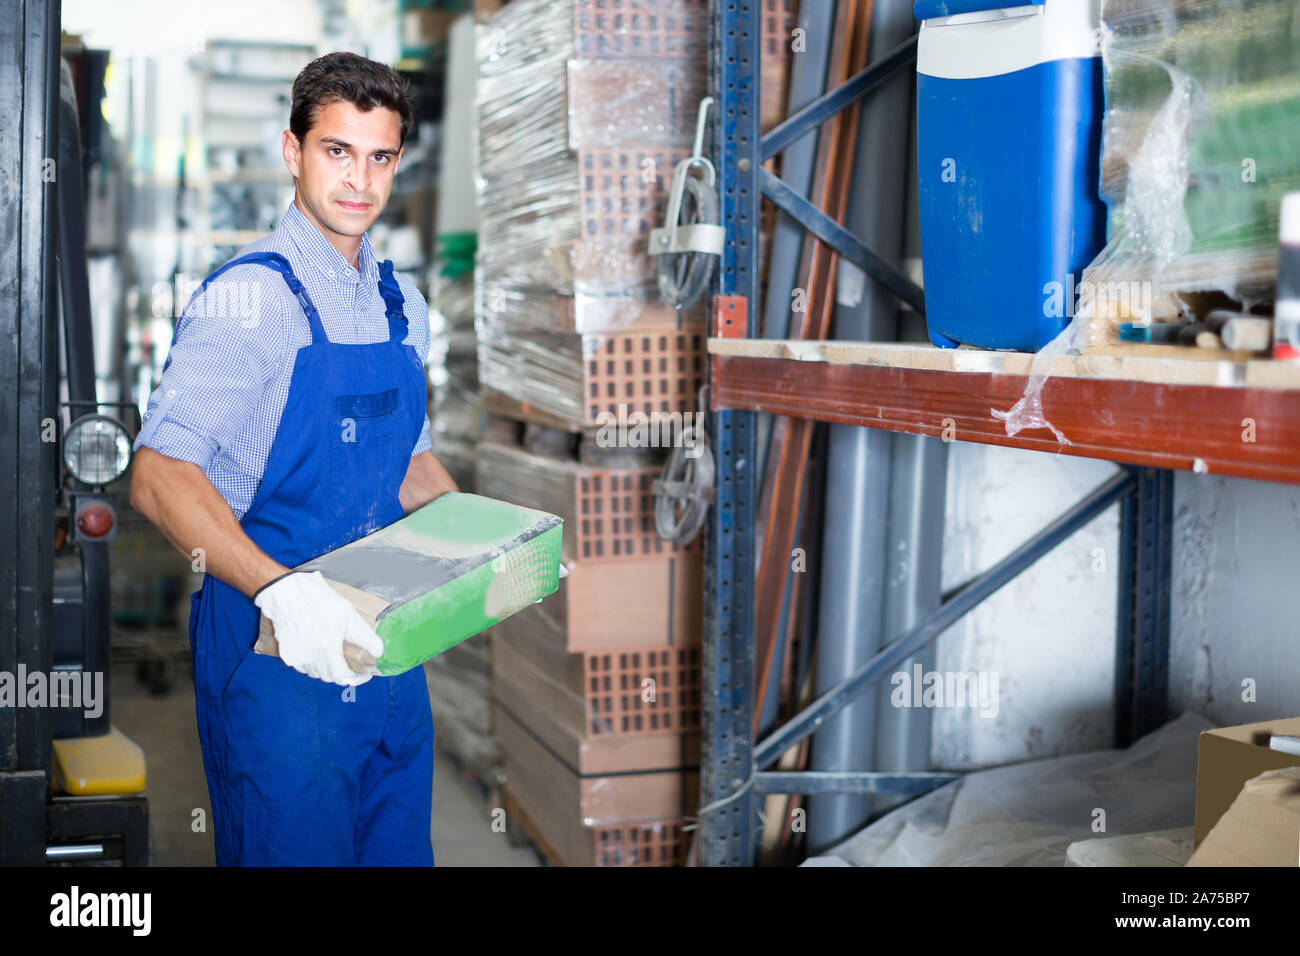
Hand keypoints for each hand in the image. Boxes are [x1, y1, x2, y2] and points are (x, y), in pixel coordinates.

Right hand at [253, 571, 383, 684]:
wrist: (286, 593)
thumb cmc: (317, 602)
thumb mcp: (348, 616)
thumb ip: (365, 637)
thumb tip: (379, 651)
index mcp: (326, 652)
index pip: (343, 678)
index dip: (356, 678)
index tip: (364, 673)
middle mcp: (310, 659)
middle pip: (329, 676)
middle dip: (343, 672)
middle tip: (352, 663)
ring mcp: (296, 657)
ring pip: (315, 671)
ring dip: (328, 668)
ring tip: (336, 654)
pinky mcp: (286, 652)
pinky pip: (303, 664)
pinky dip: (313, 662)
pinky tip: (318, 649)